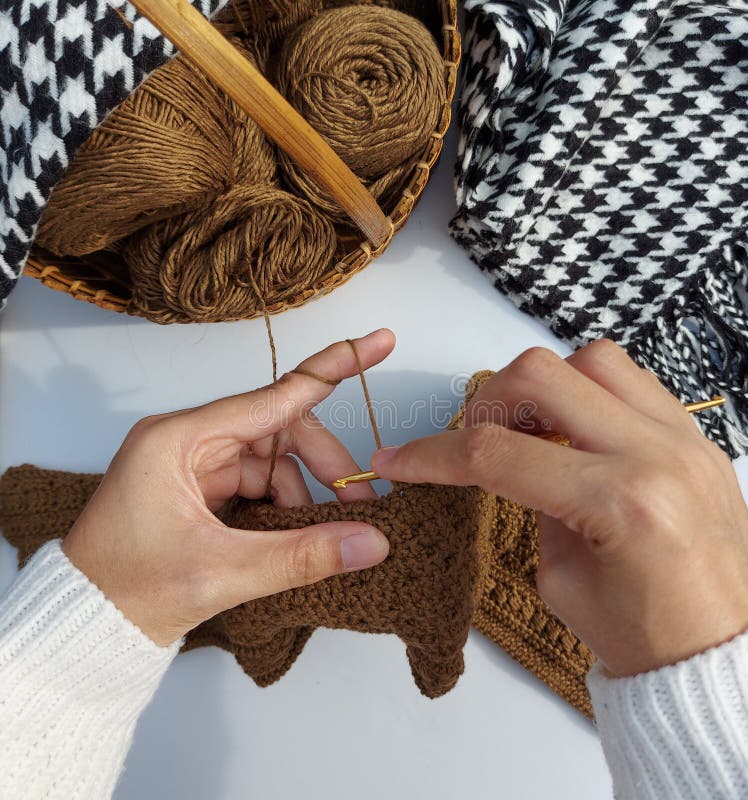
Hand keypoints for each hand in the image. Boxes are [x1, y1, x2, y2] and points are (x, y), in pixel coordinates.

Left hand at [63, 330, 394, 645]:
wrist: (87, 625)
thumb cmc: (129, 590)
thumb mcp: (222, 572)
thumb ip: (302, 555)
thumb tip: (370, 542)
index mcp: (180, 439)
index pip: (273, 396)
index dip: (332, 370)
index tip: (379, 341)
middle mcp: (188, 440)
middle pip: (281, 430)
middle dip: (325, 465)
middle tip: (360, 504)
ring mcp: (195, 463)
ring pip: (276, 460)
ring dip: (306, 493)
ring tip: (324, 533)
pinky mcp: (201, 488)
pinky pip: (260, 482)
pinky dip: (285, 506)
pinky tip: (296, 533)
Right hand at [371, 339, 747, 676]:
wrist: (722, 659)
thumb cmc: (643, 641)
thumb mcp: (561, 579)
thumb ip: (532, 506)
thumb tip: (517, 461)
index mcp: (620, 504)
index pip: (498, 455)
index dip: (433, 455)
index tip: (398, 460)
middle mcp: (658, 454)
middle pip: (542, 376)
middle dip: (488, 402)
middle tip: (477, 438)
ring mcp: (686, 438)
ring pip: (592, 359)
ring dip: (545, 386)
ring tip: (534, 431)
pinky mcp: (699, 437)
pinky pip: (634, 382)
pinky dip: (590, 393)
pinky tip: (578, 432)